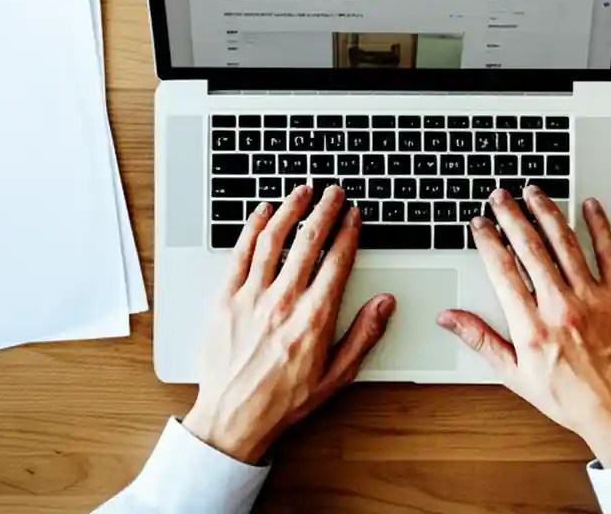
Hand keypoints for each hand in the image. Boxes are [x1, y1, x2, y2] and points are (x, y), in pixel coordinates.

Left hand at [183, 184, 394, 463]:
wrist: (233, 418)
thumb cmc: (283, 401)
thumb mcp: (336, 376)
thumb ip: (363, 335)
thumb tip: (385, 304)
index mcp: (314, 318)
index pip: (337, 260)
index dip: (349, 232)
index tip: (354, 215)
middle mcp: (283, 301)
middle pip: (308, 241)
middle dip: (325, 210)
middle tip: (334, 193)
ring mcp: (251, 297)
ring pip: (273, 239)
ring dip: (290, 209)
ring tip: (302, 192)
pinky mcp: (224, 299)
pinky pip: (240, 254)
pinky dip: (252, 228)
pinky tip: (262, 213)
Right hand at [437, 187, 610, 467]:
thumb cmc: (568, 399)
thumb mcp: (514, 375)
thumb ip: (480, 339)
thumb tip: (448, 318)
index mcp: (532, 327)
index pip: (502, 270)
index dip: (488, 240)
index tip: (480, 223)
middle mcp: (561, 308)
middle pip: (531, 248)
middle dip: (512, 216)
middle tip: (500, 195)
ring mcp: (594, 299)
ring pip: (566, 243)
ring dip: (547, 212)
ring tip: (534, 192)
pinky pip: (610, 252)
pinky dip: (599, 225)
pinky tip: (589, 206)